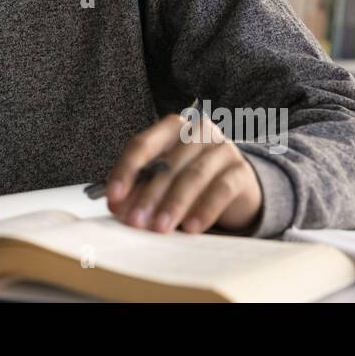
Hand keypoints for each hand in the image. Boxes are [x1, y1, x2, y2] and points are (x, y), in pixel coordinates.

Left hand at [105, 111, 262, 234]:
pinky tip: (191, 227)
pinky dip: (204, 209)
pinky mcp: (241, 170)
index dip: (126, 171)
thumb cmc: (188, 178)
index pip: (142, 144)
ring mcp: (222, 148)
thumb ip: (138, 188)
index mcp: (171, 127)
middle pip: (167, 163)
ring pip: (194, 176)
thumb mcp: (161, 180)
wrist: (235, 186)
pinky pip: (221, 189)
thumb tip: (118, 206)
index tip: (114, 197)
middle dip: (148, 195)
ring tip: (160, 228)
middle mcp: (197, 131)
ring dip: (174, 204)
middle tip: (135, 221)